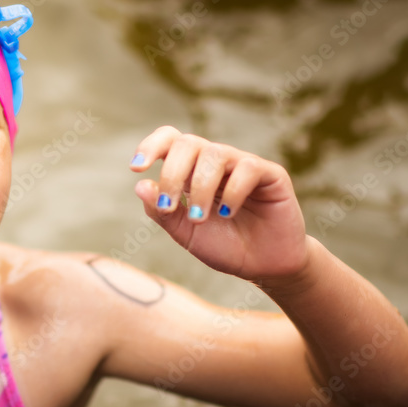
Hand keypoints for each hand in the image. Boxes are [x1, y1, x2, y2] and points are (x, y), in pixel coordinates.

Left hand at [130, 126, 309, 280]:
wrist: (263, 266)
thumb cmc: (223, 245)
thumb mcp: (185, 233)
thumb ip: (161, 211)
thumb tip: (140, 185)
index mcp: (191, 170)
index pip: (170, 140)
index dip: (151, 146)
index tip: (136, 167)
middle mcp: (215, 162)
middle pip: (188, 143)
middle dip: (171, 173)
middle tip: (167, 206)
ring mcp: (242, 165)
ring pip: (215, 153)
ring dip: (200, 188)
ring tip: (200, 219)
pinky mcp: (271, 174)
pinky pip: (247, 167)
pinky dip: (232, 192)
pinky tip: (226, 214)